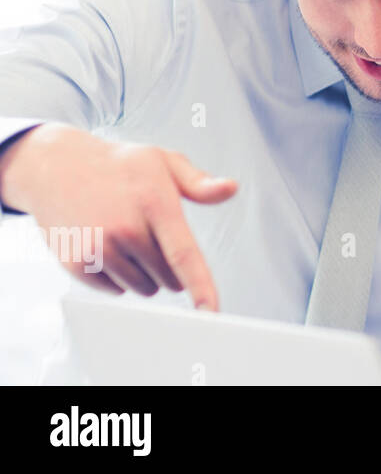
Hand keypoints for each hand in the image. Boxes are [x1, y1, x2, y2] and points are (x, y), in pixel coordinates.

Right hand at [0, 123, 237, 310]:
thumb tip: (230, 188)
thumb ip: (199, 183)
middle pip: (168, 277)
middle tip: (152, 233)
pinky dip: (119, 276)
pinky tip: (108, 246)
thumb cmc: (119, 165)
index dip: (200, 287)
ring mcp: (98, 249)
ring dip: (145, 272)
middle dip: (170, 265)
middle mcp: (125, 229)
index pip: (183, 255)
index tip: (211, 312)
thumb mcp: (163, 161)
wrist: (57, 166)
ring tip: (127, 236)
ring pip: (144, 287)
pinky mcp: (76, 264)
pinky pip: (116, 290)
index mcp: (154, 204)